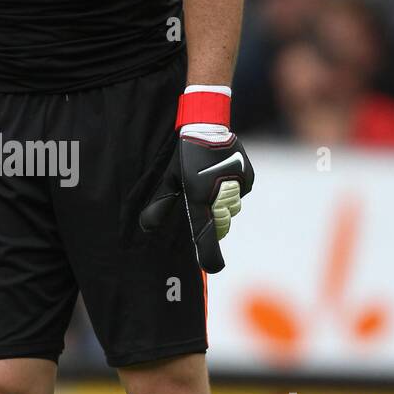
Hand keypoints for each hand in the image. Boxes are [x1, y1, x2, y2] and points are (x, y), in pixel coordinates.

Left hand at [139, 132, 253, 273]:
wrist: (208, 125)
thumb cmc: (185, 155)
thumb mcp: (169, 180)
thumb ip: (160, 205)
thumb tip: (145, 227)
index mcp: (198, 195)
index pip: (205, 231)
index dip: (209, 252)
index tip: (214, 268)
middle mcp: (219, 192)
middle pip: (221, 225)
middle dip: (214, 224)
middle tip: (204, 206)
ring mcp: (237, 185)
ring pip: (232, 211)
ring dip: (223, 206)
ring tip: (212, 185)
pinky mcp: (248, 178)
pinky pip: (240, 196)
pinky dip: (232, 192)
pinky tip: (223, 177)